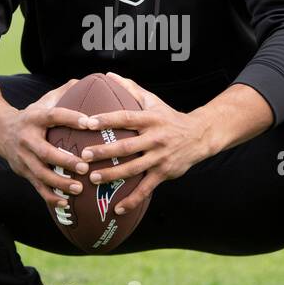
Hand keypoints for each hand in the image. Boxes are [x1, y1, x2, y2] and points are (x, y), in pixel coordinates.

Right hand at [0, 78, 92, 209]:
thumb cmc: (30, 117)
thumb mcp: (42, 102)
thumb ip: (63, 93)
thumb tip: (87, 80)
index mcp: (35, 118)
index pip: (54, 115)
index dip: (71, 118)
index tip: (90, 122)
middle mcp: (27, 138)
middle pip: (45, 152)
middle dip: (65, 161)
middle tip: (85, 167)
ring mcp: (23, 158)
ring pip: (41, 174)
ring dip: (60, 183)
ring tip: (79, 188)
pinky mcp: (23, 172)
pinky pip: (37, 188)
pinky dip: (51, 197)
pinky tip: (66, 203)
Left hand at [78, 72, 212, 215]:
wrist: (200, 135)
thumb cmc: (168, 117)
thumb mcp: (152, 101)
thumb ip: (130, 88)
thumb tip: (108, 75)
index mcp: (149, 119)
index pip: (125, 117)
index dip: (106, 120)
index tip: (87, 122)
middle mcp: (154, 138)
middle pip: (126, 146)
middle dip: (104, 151)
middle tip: (83, 155)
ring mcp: (159, 157)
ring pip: (134, 168)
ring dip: (113, 175)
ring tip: (93, 178)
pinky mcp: (164, 173)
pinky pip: (146, 189)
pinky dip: (132, 200)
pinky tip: (117, 209)